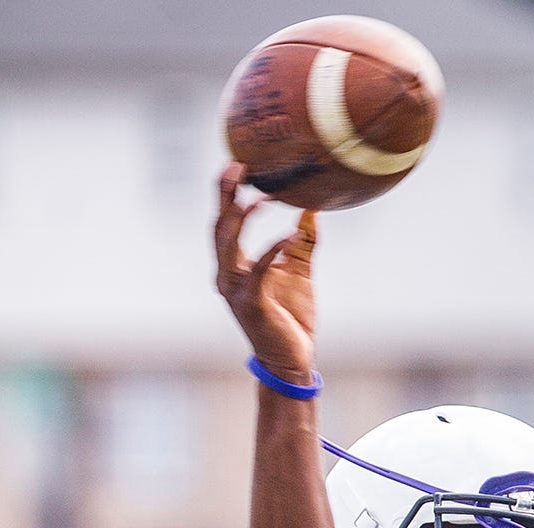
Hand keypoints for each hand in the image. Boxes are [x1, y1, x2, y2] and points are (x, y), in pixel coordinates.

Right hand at [214, 165, 316, 383]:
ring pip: (229, 246)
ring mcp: (236, 291)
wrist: (291, 359)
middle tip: (236, 165)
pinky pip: (259, 272)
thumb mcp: (298, 269)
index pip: (225, 223)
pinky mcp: (252, 305)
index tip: (239, 163)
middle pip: (220, 228)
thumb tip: (313, 207)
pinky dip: (272, 251)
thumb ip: (302, 240)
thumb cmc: (291, 316)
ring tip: (256, 195)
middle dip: (225, 196)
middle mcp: (227, 275)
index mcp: (234, 266)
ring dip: (241, 219)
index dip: (228, 193)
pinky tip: (288, 234)